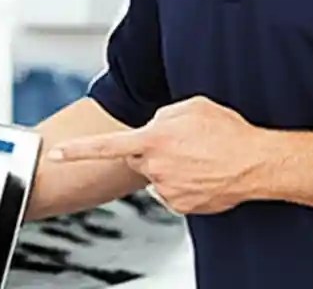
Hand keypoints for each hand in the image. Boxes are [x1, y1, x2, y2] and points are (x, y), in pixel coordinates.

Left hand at [48, 96, 263, 214]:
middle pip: (135, 159)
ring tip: (198, 158)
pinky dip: (182, 184)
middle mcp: (156, 166)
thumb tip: (153, 124)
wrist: (256, 163)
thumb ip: (163, 114)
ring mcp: (167, 189)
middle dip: (148, 151)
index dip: (77, 151)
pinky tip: (202, 174)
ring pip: (154, 176)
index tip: (56, 155)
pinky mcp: (180, 205)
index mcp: (154, 139)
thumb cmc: (228, 132)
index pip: (106, 146)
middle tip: (178, 144)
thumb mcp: (192, 106)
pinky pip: (170, 193)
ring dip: (168, 167)